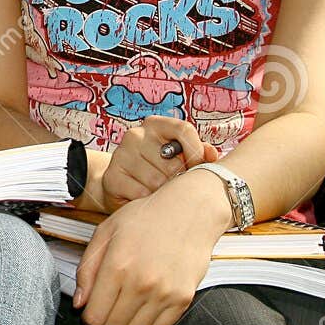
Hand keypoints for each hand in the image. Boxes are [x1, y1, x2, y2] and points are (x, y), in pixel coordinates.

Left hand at [72, 173, 231, 324]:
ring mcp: (164, 293)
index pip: (94, 317)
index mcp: (117, 266)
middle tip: (112, 301)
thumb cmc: (146, 217)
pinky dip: (150, 320)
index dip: (89, 315)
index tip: (93, 307)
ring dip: (128, 322)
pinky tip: (149, 300)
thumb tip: (79, 303)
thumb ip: (87, 269)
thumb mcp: (106, 232)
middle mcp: (141, 283)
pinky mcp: (183, 299)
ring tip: (131, 299)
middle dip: (107, 318)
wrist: (190, 210)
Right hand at [100, 115, 218, 208]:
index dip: (196, 152)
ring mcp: (121, 154)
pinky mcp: (112, 176)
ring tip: (159, 191)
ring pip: (157, 181)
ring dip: (163, 192)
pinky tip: (145, 197)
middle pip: (172, 162)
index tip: (198, 167)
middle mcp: (136, 135)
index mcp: (155, 125)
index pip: (184, 129)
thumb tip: (212, 154)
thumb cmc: (156, 169)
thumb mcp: (177, 156)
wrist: (120, 184)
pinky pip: (141, 193)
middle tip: (174, 184)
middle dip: (178, 179)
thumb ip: (198, 152)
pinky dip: (148, 200)